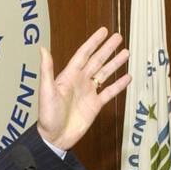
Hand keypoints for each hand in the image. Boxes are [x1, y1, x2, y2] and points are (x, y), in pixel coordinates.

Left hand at [37, 27, 131, 150]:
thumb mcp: (46, 91)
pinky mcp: (95, 105)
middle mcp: (80, 81)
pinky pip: (109, 92)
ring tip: (126, 53)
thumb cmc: (48, 115)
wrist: (55, 138)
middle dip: (107, 49)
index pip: (84, 54)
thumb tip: (42, 48)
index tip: (103, 31)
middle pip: (97, 60)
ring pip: (105, 74)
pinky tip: (127, 77)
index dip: (93, 42)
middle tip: (118, 37)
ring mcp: (89, 93)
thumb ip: (47, 69)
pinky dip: (118, 85)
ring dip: (115, 63)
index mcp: (69, 75)